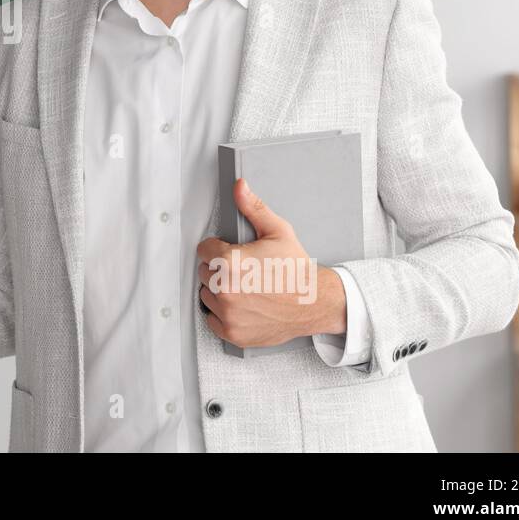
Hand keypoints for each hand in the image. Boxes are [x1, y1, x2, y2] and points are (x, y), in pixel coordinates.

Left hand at [195, 178, 345, 346]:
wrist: (316, 302)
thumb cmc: (296, 269)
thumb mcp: (277, 231)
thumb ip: (253, 207)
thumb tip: (239, 186)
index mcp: (229, 262)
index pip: (203, 250)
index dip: (218, 248)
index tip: (232, 252)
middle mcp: (225, 289)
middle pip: (203, 272)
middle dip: (218, 269)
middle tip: (243, 270)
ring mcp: (228, 313)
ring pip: (206, 295)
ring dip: (219, 291)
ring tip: (245, 287)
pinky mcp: (232, 332)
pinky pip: (212, 319)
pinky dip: (223, 314)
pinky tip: (243, 304)